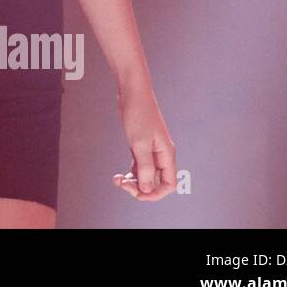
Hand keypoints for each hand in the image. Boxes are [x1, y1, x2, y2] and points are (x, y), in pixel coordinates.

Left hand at [112, 85, 176, 200]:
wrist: (132, 92)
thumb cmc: (138, 113)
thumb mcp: (140, 143)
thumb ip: (145, 167)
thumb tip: (148, 189)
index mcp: (166, 154)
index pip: (169, 184)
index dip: (155, 193)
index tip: (138, 194)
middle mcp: (161, 154)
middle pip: (156, 182)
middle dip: (141, 187)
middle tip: (123, 185)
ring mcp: (151, 150)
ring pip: (146, 175)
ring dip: (133, 181)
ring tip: (118, 179)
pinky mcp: (141, 146)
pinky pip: (139, 167)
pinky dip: (130, 173)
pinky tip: (120, 174)